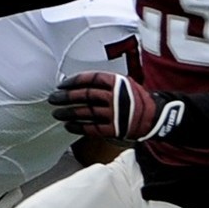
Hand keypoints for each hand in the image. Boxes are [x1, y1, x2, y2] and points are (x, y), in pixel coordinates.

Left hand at [49, 72, 185, 140]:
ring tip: (57, 114)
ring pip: (85, 112)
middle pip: (84, 95)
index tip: (61, 85)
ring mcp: (115, 113)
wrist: (155, 117)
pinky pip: (92, 128)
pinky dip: (78, 127)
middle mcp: (115, 97)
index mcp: (117, 82)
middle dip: (65, 97)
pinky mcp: (114, 129)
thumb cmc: (136, 99)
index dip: (73, 82)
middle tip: (53, 99)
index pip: (90, 79)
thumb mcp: (125, 84)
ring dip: (68, 113)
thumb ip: (106, 83)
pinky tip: (69, 126)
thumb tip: (78, 85)